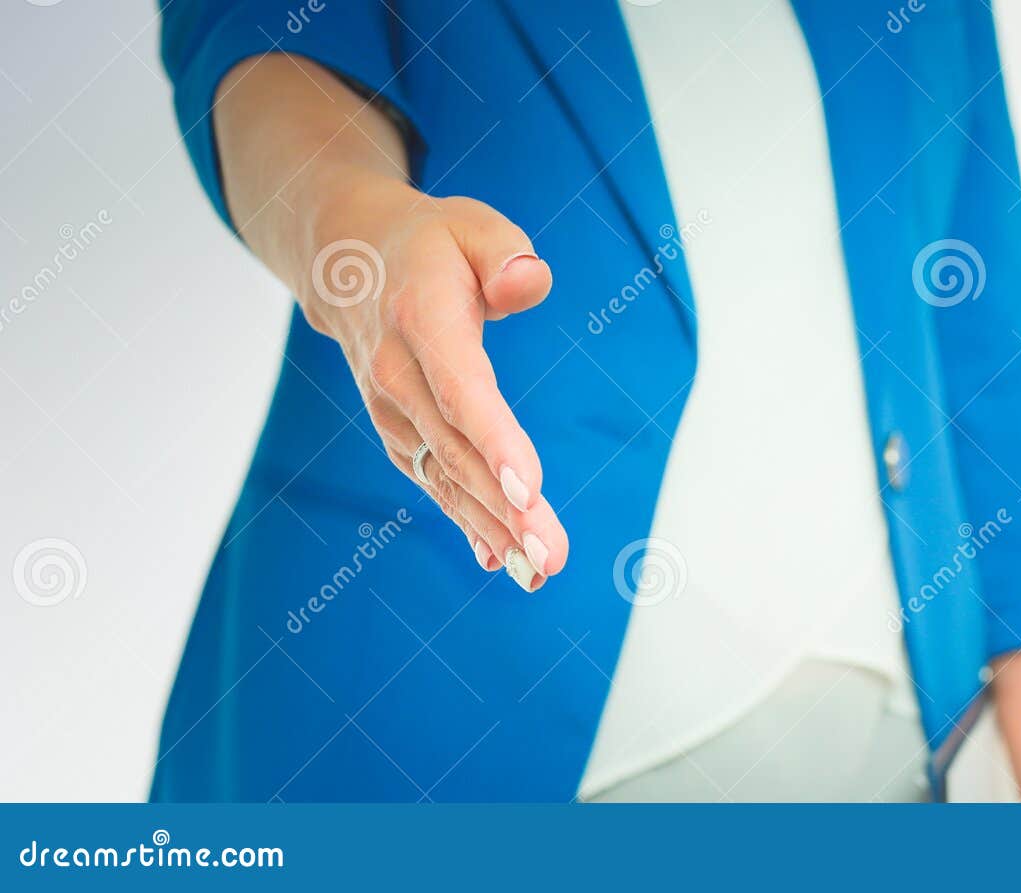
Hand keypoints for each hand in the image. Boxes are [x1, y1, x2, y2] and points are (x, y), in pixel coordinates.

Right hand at [297, 173, 568, 590]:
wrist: (348, 262)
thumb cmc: (431, 244)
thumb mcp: (472, 225)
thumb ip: (506, 254)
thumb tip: (528, 283)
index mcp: (421, 317)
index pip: (460, 388)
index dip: (494, 441)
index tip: (527, 490)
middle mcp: (397, 374)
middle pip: (457, 450)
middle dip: (506, 510)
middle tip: (553, 556)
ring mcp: (392, 411)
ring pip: (447, 477)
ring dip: (493, 528)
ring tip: (542, 570)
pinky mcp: (399, 433)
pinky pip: (435, 483)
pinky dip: (468, 523)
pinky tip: (503, 560)